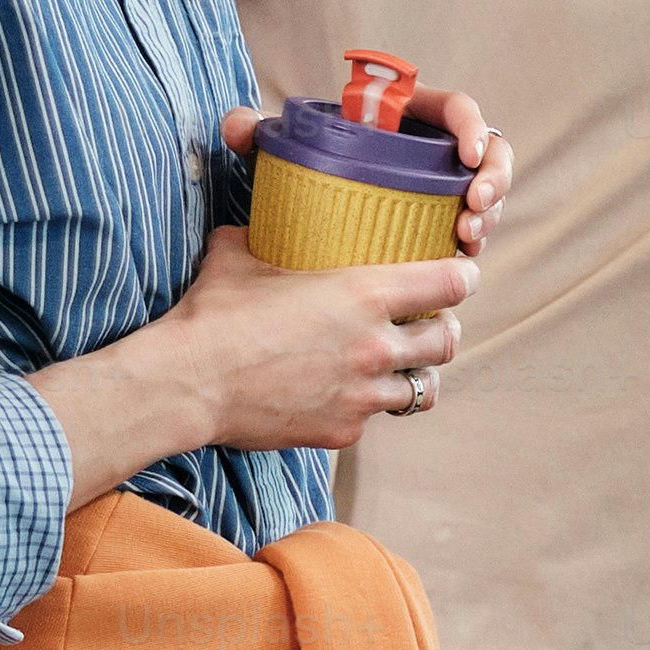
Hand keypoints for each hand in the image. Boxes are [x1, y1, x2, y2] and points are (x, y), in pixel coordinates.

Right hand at [154, 224, 476, 454]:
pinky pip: (373, 419)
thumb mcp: (239, 255)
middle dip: (444, 329)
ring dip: (416, 374)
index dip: (462, 277)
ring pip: (423, 389)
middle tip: (430, 322)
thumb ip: (264, 234)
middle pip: (447, 340)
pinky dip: (366, 407)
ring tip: (400, 366)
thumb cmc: (211, 315)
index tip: (460, 275)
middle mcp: (375, 347)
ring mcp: (363, 395)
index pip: (450, 283)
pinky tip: (345, 394)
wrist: (186, 384)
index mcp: (363, 295)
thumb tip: (257, 217)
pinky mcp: (344, 431)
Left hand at [218, 84, 514, 250]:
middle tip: (474, 209)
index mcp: (408, 115)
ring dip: (489, 215)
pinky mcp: (442, 218)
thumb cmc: (302, 165)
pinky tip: (461, 255)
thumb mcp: (281, 147)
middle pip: (489, 153)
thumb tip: (240, 127)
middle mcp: (434, 148)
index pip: (457, 109)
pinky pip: (474, 224)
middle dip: (494, 180)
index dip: (472, 127)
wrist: (306, 207)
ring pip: (488, 193)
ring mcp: (444, 185)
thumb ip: (256, 132)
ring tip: (466, 239)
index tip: (467, 156)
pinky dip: (474, 240)